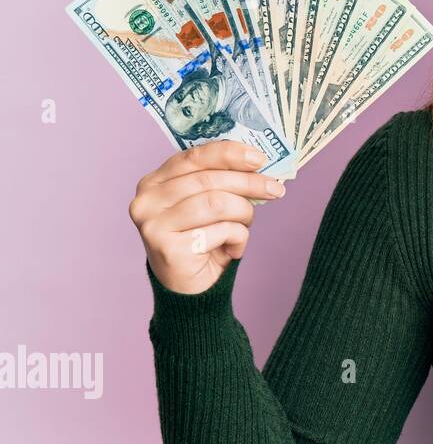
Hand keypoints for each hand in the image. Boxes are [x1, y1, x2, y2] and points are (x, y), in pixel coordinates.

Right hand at [129, 141, 286, 295]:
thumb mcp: (210, 204)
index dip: (229, 153)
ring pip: (218, 203)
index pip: (194, 156)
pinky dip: (238, 239)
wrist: (191, 289)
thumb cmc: (204, 240)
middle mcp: (146, 201)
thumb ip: (221, 180)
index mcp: (154, 182)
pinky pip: (221, 231)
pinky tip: (232, 249)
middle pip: (209, 179)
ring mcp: (153, 225)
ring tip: (246, 226)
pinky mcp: (168, 249)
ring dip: (244, 214)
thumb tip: (258, 160)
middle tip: (276, 190)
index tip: (260, 158)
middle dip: (250, 183)